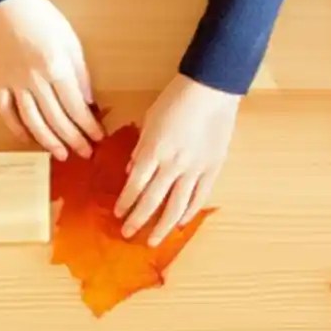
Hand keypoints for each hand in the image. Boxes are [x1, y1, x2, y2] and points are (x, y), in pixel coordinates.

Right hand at [0, 0, 103, 159]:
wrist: (5, 3)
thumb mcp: (71, 42)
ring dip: (48, 141)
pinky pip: (6, 112)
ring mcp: (14, 83)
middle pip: (56, 118)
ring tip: (61, 155)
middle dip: (73, 139)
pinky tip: (28, 140)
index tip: (99, 138)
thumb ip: (80, 74)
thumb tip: (88, 102)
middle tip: (85, 153)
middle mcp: (35, 80)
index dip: (88, 126)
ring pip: (32, 121)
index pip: (76, 106)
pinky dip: (16, 128)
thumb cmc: (43, 19)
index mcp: (56, 68)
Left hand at [114, 74, 237, 245]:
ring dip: (162, 226)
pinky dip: (189, 212)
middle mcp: (173, 165)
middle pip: (152, 201)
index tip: (118, 215)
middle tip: (128, 234)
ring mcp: (195, 169)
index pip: (135, 186)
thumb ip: (141, 149)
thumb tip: (133, 173)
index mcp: (154, 151)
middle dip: (138, 220)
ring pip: (176, 206)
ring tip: (153, 240)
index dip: (125, 203)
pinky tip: (180, 223)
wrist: (211, 89)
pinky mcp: (212, 169)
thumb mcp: (149, 121)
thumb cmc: (176, 100)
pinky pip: (199, 197)